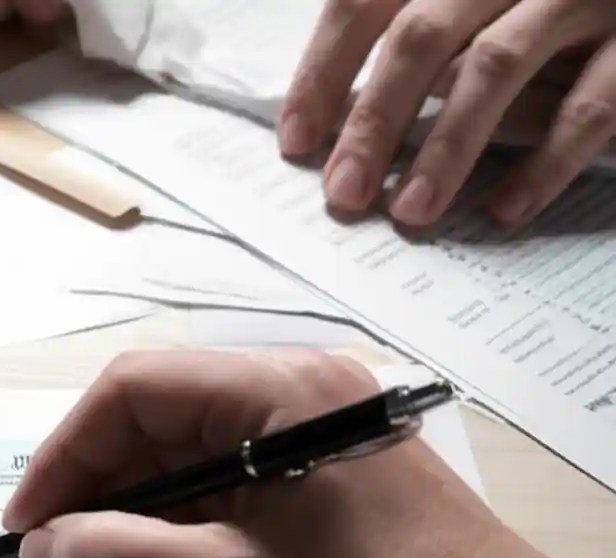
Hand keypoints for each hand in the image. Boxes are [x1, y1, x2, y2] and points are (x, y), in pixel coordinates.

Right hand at [4, 350, 615, 557]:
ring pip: (178, 492)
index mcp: (274, 391)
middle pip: (150, 446)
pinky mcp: (308, 501)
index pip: (132, 393)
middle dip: (95, 529)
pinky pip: (218, 521)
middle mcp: (284, 404)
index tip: (27, 532)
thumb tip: (41, 551)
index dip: (63, 460)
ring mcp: (298, 453)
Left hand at [279, 0, 615, 227]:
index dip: (322, 72)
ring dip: (446, 147)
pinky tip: (503, 209)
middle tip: (344, 192)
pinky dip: (542, 163)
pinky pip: (587, 109)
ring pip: (495, 67)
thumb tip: (334, 121)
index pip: (364, 3)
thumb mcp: (471, 18)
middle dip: (373, 120)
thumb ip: (418, 51)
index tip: (296, 142)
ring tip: (411, 211)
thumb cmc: (540, 17)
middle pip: (420, 35)